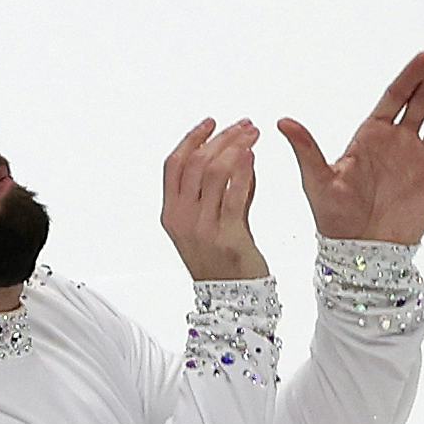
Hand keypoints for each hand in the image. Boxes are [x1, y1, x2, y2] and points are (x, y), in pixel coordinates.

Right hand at [157, 118, 266, 283]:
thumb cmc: (224, 259)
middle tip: (242, 124)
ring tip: (252, 135)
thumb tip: (238, 154)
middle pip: (195, 164)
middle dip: (220, 138)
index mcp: (171, 213)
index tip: (210, 122)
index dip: (191, 139)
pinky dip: (243, 170)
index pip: (173, 165)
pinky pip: (234, 194)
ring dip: (235, 147)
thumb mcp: (210, 222)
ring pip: (214, 173)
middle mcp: (182, 219)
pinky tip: (251, 156)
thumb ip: (220, 190)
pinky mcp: (227, 235)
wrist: (234, 300)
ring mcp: (203, 228)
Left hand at [276, 49, 423, 250]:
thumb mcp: (317, 179)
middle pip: (422, 102)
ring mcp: (419, 161)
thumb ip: (306, 148)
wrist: (360, 252)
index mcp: (371, 136)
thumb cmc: (334, 216)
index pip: (395, 97)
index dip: (410, 76)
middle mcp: (398, 143)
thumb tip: (281, 121)